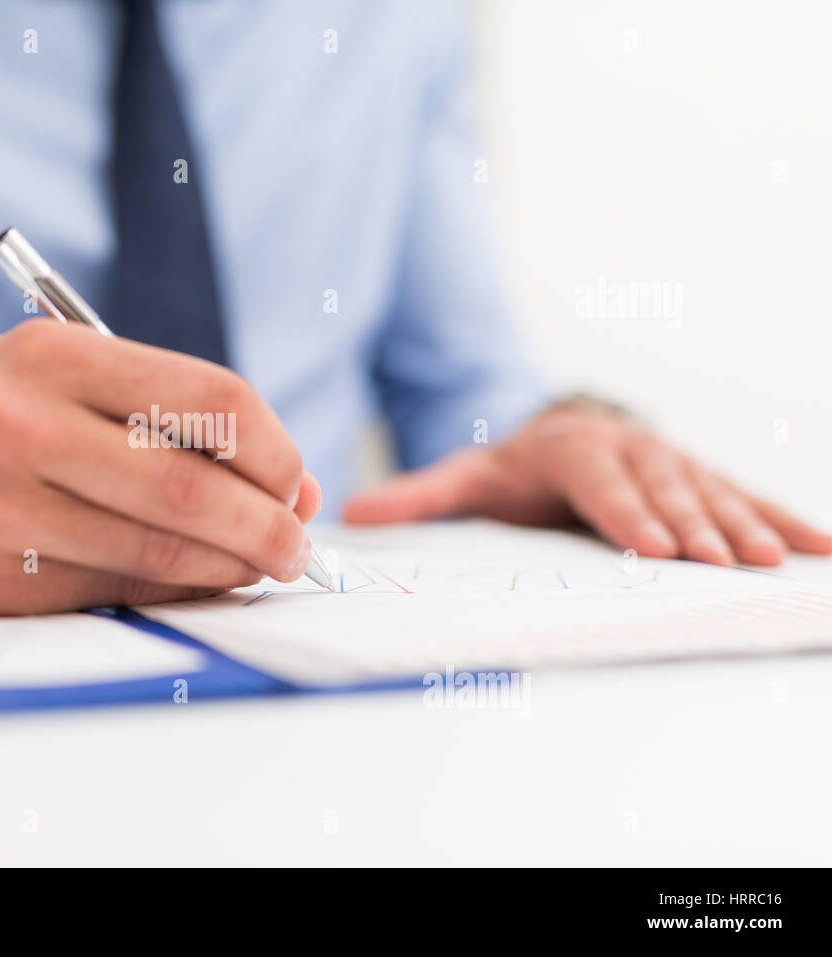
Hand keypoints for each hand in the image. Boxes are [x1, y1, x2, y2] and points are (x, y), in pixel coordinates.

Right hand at [0, 319, 320, 612]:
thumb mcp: (58, 377)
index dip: (275, 447)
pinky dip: (170, 589)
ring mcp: (0, 507)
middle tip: (297, 546)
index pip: (209, 396)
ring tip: (258, 566)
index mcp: (55, 356)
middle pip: (191, 487)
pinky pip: (113, 591)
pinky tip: (191, 581)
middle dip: (269, 526)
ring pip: (157, 550)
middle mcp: (23, 425)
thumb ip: (167, 416)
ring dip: (230, 568)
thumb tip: (289, 485)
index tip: (296, 480)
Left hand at [343, 403, 831, 565]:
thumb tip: (354, 515)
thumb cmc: (509, 469)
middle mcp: (628, 451)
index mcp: (570, 451)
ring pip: (709, 493)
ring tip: (773, 561)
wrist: (553, 435)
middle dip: (692, 526)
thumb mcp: (463, 477)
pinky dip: (782, 518)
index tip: (648, 545)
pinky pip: (745, 496)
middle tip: (721, 563)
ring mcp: (670, 462)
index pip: (599, 483)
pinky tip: (818, 547)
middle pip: (663, 490)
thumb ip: (417, 497)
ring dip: (743, 526)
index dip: (624, 513)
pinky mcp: (699, 478)